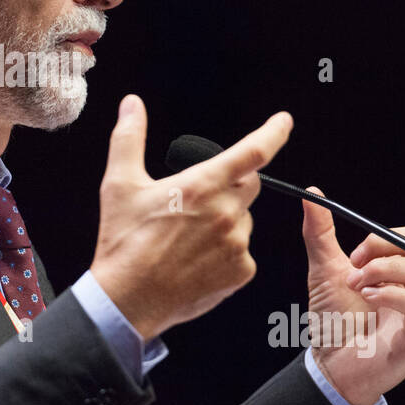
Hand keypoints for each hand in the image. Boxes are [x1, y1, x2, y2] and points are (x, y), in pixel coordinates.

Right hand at [90, 95, 292, 341]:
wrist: (127, 300)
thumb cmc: (123, 242)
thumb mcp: (120, 184)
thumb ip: (129, 137)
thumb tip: (131, 104)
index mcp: (202, 185)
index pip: (254, 151)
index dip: (274, 132)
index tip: (283, 122)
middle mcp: (226, 213)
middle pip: (248, 184)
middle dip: (229, 184)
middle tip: (196, 200)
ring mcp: (237, 244)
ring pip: (241, 220)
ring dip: (224, 220)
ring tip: (186, 238)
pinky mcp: (241, 272)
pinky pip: (241, 251)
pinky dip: (224, 251)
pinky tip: (195, 259)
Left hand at [300, 177, 404, 404]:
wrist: (328, 362)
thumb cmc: (333, 319)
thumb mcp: (324, 268)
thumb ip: (320, 233)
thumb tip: (311, 194)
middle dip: (385, 244)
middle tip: (356, 260)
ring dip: (384, 271)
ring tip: (357, 284)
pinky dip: (394, 296)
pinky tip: (371, 298)